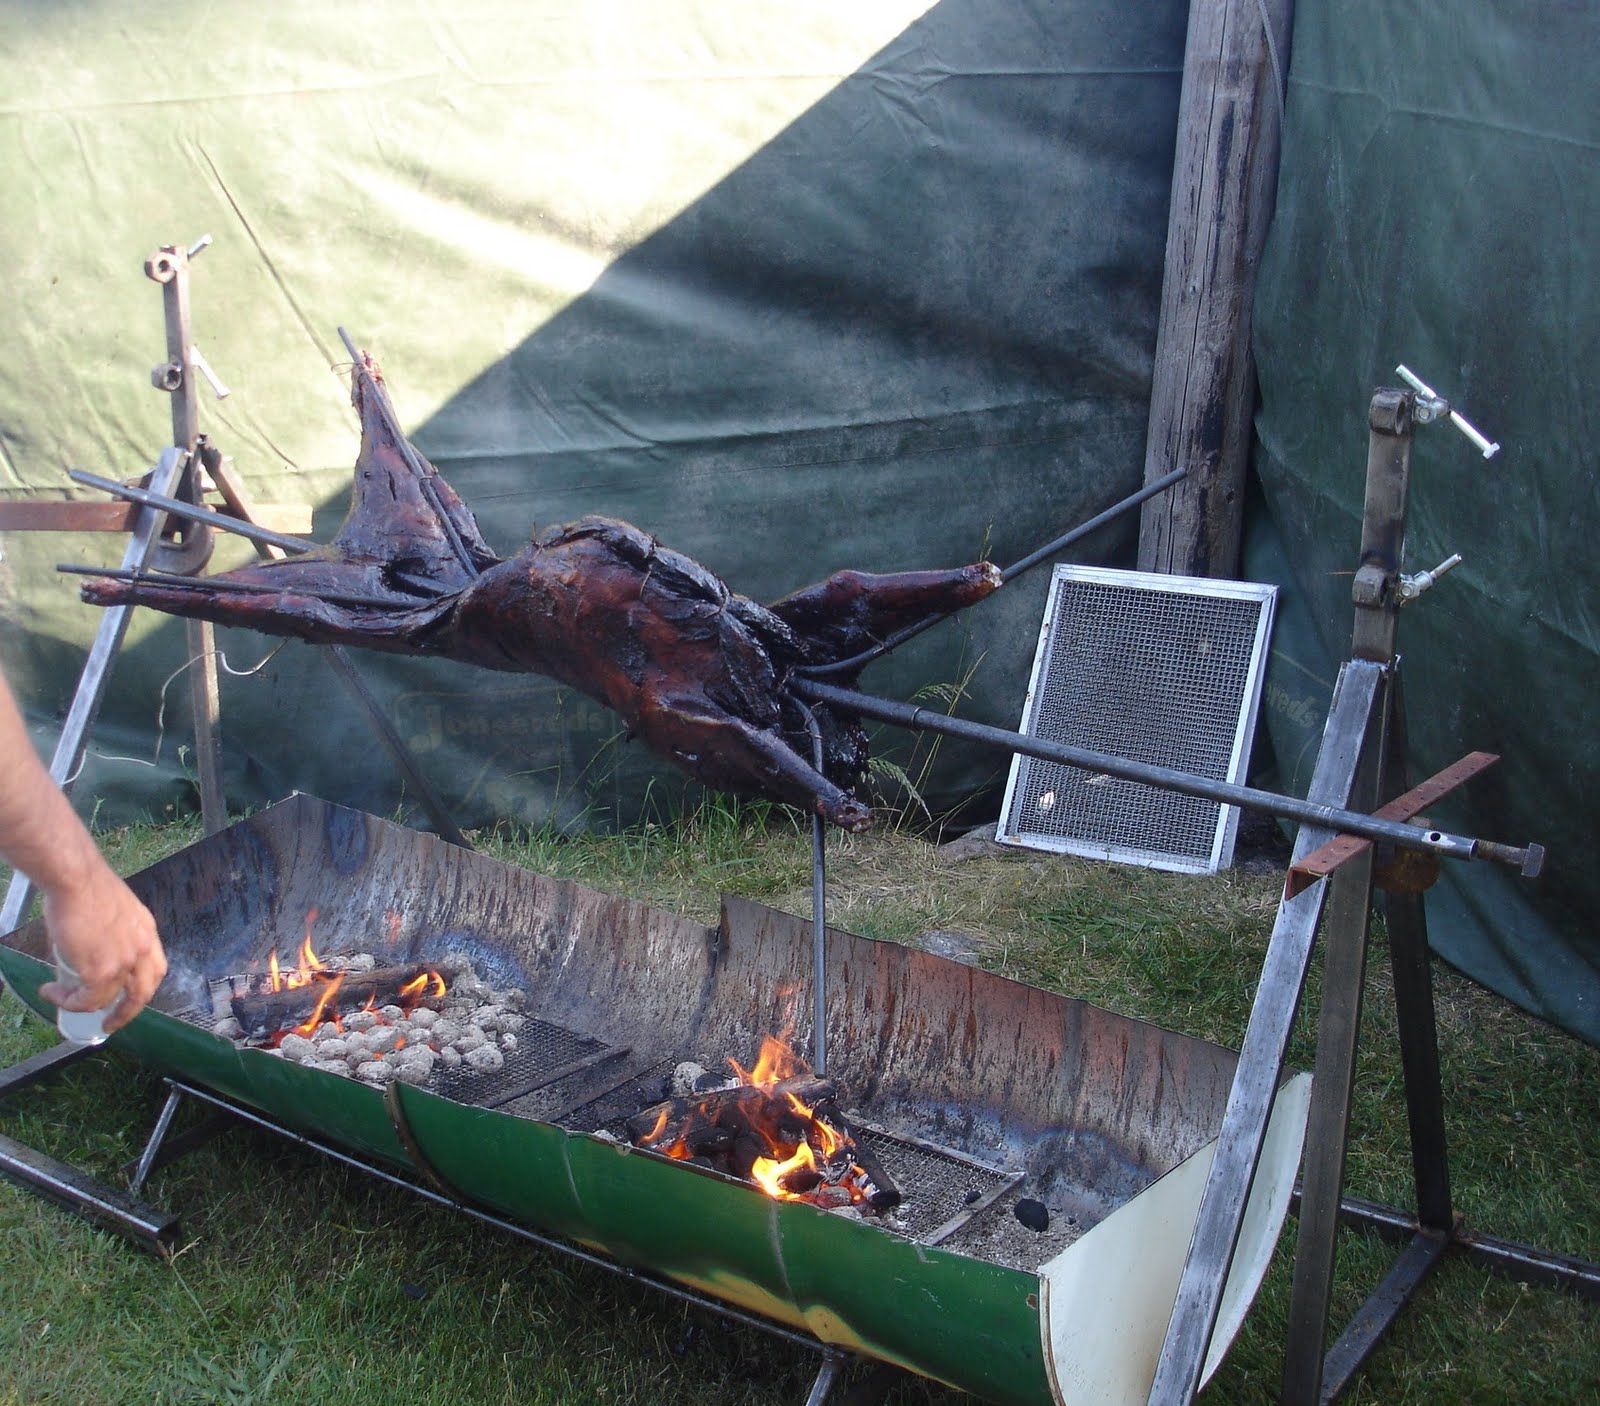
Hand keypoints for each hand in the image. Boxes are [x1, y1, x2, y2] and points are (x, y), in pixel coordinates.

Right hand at [35, 857, 165, 1034]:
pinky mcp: (102, 971)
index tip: (128, 996)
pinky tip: (52, 993)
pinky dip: (68, 1001)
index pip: (155, 967)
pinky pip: (87, 999)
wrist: (76, 879)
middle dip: (127, 1012)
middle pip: (143, 991)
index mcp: (147, 931)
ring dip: (84, 1006)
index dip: (142, 986)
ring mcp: (124, 961)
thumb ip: (110, 933)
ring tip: (63, 1001)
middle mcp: (142, 948)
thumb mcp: (112, 911)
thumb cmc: (85, 886)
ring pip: (109, 999)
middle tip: (110, 1022)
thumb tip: (89, 949)